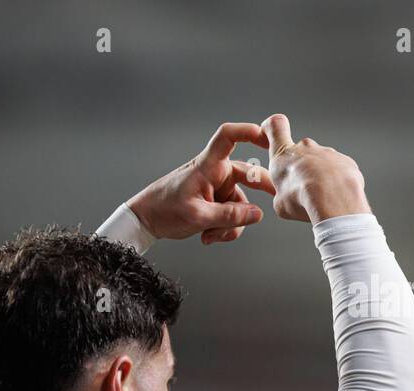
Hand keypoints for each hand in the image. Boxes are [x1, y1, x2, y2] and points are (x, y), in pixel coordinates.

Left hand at [127, 122, 276, 244]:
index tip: (267, 137)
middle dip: (255, 196)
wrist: (146, 221)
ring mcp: (218, 188)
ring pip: (241, 204)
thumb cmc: (163, 209)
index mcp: (208, 165)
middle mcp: (216, 173)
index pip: (229, 137)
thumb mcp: (197, 216)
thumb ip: (228, 216)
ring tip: (210, 235)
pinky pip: (232, 215)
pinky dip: (224, 228)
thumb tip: (257, 214)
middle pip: (248, 175)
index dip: (248, 132)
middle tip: (267, 204)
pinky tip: (209, 236)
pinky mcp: (216, 202)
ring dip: (230, 224)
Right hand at [261, 114, 370, 223]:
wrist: (333, 198)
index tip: (270, 130)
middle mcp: (306, 148)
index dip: (272, 127)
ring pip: (320, 164)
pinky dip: (336, 182)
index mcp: (283, 155)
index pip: (275, 127)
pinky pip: (338, 171)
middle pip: (300, 152)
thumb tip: (286, 198)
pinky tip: (335, 196)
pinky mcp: (345, 161)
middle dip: (300, 169)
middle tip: (301, 190)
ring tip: (320, 198)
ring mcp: (327, 153)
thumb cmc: (302, 198)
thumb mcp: (279, 203)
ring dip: (319, 178)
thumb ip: (282, 194)